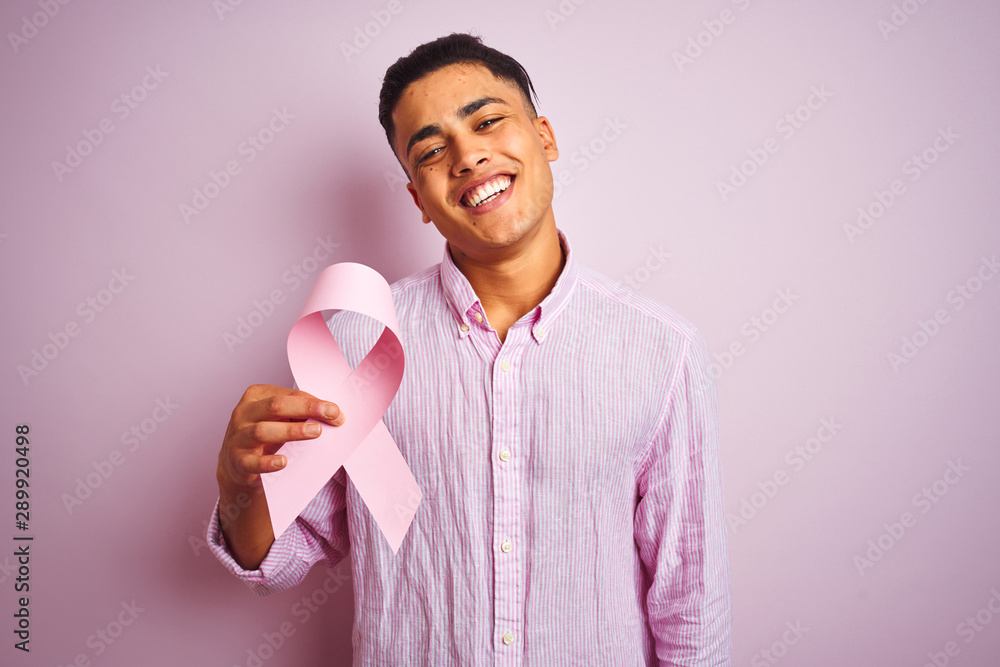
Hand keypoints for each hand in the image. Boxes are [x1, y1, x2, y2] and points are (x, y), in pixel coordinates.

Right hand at [216, 384, 344, 495]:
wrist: (237, 464)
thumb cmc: (265, 435)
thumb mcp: (279, 418)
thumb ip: (301, 413)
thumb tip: (334, 415)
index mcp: (256, 396)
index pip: (287, 395)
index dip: (313, 402)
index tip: (335, 411)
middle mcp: (244, 413)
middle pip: (275, 406)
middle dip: (306, 408)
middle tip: (331, 415)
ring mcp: (238, 437)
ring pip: (262, 431)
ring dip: (291, 431)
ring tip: (315, 432)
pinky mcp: (237, 461)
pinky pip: (252, 462)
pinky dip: (268, 462)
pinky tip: (283, 462)